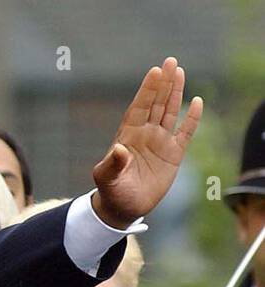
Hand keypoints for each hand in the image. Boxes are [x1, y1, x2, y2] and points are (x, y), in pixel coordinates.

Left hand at [91, 57, 201, 227]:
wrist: (123, 208)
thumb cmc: (111, 192)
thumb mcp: (106, 178)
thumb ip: (112, 164)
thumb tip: (119, 148)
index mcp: (128, 136)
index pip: (140, 107)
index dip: (147, 90)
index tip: (155, 72)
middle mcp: (145, 134)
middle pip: (156, 103)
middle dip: (163, 83)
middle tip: (170, 61)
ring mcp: (160, 142)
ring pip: (170, 112)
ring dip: (175, 93)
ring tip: (179, 71)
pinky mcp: (173, 154)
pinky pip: (185, 132)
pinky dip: (192, 118)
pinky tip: (197, 101)